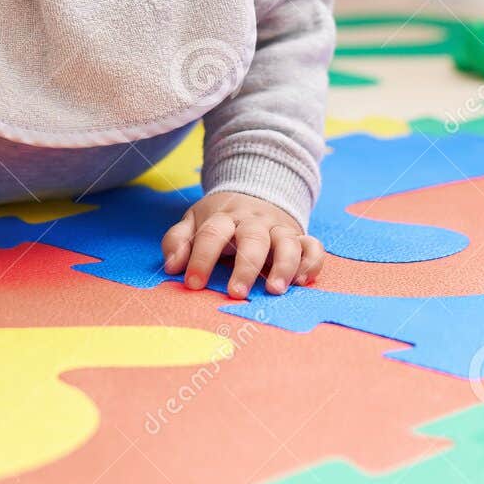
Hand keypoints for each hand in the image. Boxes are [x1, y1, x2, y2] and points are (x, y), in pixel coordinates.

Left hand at [161, 191, 324, 298]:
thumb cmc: (220, 218)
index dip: (201, 259)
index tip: (192, 283)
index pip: (211, 234)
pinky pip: (313, 247)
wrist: (255, 191)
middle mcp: (254, 221)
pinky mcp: (300, 236)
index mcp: (223, 216)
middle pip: (252, 239)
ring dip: (284, 266)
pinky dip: (311, 263)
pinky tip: (302, 281)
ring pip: (287, 243)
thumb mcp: (194, 222)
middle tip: (236, 293)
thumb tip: (171, 266)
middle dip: (245, 267)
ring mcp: (279, 228)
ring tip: (275, 290)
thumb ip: (178, 241)